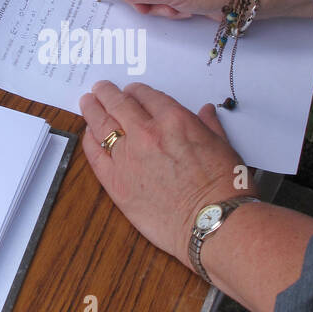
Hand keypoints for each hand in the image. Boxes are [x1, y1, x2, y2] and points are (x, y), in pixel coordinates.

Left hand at [80, 81, 242, 266]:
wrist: (212, 222)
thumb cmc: (224, 187)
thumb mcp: (222, 146)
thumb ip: (208, 125)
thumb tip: (206, 112)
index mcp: (174, 120)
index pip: (147, 96)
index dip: (136, 91)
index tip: (131, 92)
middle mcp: (147, 133)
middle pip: (119, 104)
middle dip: (108, 93)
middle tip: (101, 89)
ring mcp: (128, 157)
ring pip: (102, 124)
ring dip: (93, 109)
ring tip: (87, 102)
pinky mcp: (116, 183)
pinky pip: (95, 154)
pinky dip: (90, 140)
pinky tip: (89, 134)